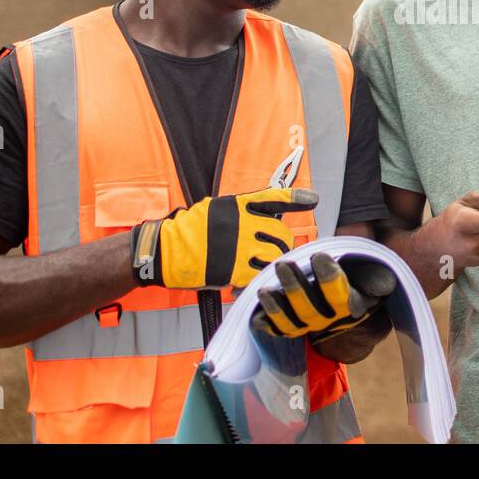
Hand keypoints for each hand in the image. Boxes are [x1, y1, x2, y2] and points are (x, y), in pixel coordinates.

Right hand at [129, 187, 316, 288]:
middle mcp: (242, 224)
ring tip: (267, 265)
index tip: (312, 199)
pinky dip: (259, 280)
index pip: (274, 198)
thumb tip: (268, 215)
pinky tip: (252, 281)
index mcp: (238, 206)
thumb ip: (242, 211)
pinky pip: (259, 276)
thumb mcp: (216, 209)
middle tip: (277, 250)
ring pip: (274, 255)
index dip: (295, 198)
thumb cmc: (191, 230)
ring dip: (275, 262)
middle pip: (280, 234)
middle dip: (283, 243)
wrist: (165, 250)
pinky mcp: (232, 269)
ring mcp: (239, 247)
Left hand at [253, 254, 396, 363]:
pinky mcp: (294, 327)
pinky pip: (279, 330)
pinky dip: (267, 324)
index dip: (330, 279)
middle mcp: (328, 320)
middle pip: (310, 310)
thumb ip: (377, 278)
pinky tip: (256, 314)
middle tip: (283, 264)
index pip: (340, 296)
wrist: (351, 305)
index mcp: (351, 306)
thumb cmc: (360, 279)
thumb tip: (383, 286)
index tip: (320, 257)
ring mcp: (309, 326)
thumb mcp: (375, 275)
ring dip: (276, 308)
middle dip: (295, 288)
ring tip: (264, 290)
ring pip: (292, 323)